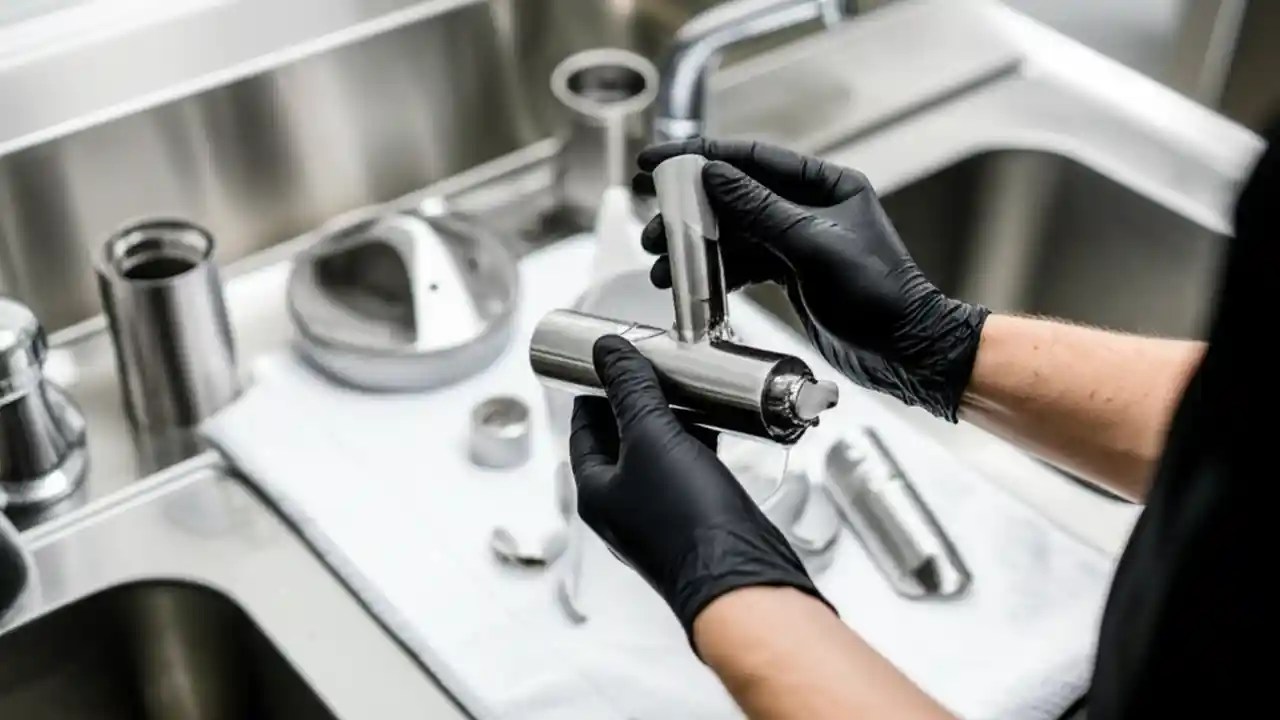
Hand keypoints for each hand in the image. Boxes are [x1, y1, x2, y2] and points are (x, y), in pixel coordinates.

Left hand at [570, 335, 830, 639]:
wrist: (740, 576)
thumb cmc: (687, 523)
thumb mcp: (652, 438)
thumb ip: (631, 390)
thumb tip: (608, 353)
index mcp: (596, 490)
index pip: (583, 428)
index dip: (595, 390)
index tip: (610, 362)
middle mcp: (623, 506)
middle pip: (621, 440)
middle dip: (638, 402)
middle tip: (653, 368)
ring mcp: (660, 515)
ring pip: (658, 454)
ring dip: (670, 421)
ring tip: (686, 389)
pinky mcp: (696, 519)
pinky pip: (689, 470)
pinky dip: (697, 443)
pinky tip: (716, 425)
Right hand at [634, 139, 989, 421]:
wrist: (905, 352)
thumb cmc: (878, 297)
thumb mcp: (813, 248)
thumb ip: (760, 210)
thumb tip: (713, 174)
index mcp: (825, 185)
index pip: (750, 159)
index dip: (698, 156)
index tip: (654, 160)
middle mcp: (811, 207)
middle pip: (734, 198)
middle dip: (689, 215)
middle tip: (653, 232)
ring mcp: (800, 241)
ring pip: (735, 236)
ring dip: (697, 250)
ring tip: (663, 269)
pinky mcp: (793, 273)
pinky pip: (744, 264)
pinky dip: (716, 274)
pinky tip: (692, 287)